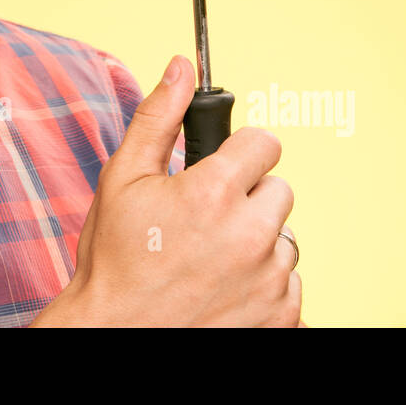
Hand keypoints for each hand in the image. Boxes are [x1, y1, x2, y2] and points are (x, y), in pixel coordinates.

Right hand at [32, 55, 299, 326]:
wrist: (116, 336)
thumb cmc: (115, 262)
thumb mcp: (123, 179)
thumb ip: (158, 117)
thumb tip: (180, 68)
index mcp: (212, 193)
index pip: (265, 143)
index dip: (239, 153)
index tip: (222, 170)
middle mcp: (249, 235)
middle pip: (279, 189)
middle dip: (247, 199)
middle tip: (206, 221)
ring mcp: (268, 280)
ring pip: (284, 238)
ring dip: (257, 243)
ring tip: (212, 258)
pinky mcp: (280, 315)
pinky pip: (290, 283)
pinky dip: (263, 284)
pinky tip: (225, 287)